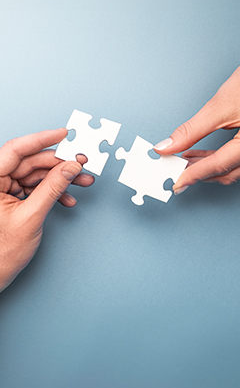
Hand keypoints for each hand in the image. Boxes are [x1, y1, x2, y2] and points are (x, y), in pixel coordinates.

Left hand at [0, 128, 93, 290]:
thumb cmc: (0, 253)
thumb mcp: (30, 217)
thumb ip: (52, 189)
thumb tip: (71, 167)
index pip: (16, 150)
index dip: (42, 139)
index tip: (64, 134)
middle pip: (30, 162)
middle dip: (59, 163)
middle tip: (81, 163)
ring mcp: (3, 190)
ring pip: (36, 175)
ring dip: (60, 178)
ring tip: (83, 182)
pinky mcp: (11, 199)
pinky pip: (35, 188)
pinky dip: (52, 192)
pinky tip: (67, 199)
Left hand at [154, 66, 239, 193]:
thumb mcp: (221, 106)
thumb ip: (192, 130)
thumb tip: (168, 146)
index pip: (219, 166)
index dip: (194, 175)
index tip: (175, 183)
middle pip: (226, 173)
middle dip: (199, 173)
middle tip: (175, 170)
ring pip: (232, 169)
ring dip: (206, 167)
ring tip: (183, 161)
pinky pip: (237, 160)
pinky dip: (217, 160)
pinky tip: (200, 155)